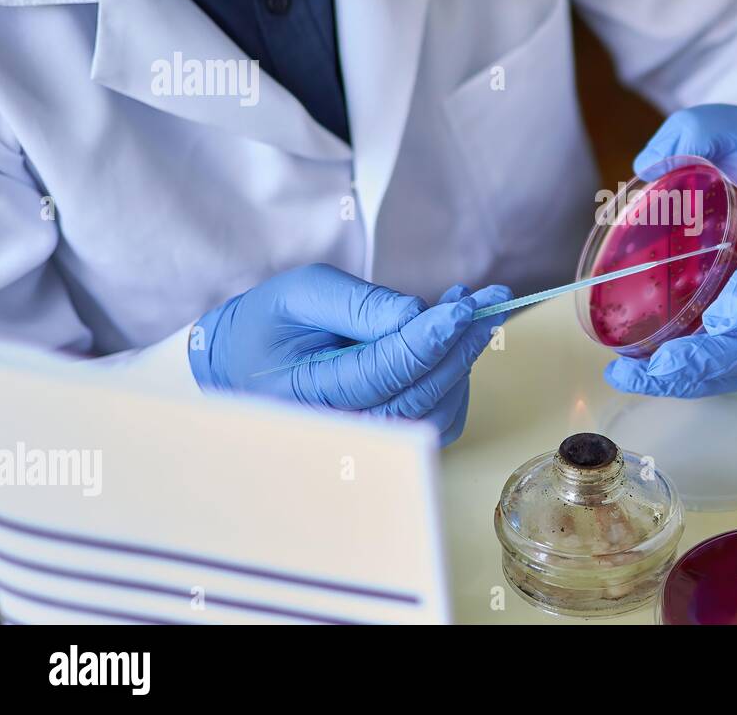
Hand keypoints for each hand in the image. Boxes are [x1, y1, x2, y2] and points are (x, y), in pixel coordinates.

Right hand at [189, 263, 510, 443]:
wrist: (247, 361)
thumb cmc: (271, 324)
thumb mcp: (302, 293)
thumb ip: (357, 303)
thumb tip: (415, 315)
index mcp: (305, 394)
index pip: (381, 372)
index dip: (428, 338)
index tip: (463, 306)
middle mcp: (339, 429)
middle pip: (419, 394)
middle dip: (459, 345)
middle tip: (489, 299)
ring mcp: (368, 442)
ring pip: (438, 411)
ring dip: (463, 360)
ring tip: (467, 309)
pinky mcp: (392, 439)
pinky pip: (441, 417)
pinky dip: (457, 378)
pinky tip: (454, 338)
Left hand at [605, 104, 736, 397]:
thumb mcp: (731, 127)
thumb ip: (695, 130)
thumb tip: (647, 167)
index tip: (720, 316)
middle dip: (713, 359)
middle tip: (663, 363)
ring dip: (689, 380)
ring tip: (631, 377)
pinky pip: (719, 370)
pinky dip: (682, 382)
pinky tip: (635, 374)